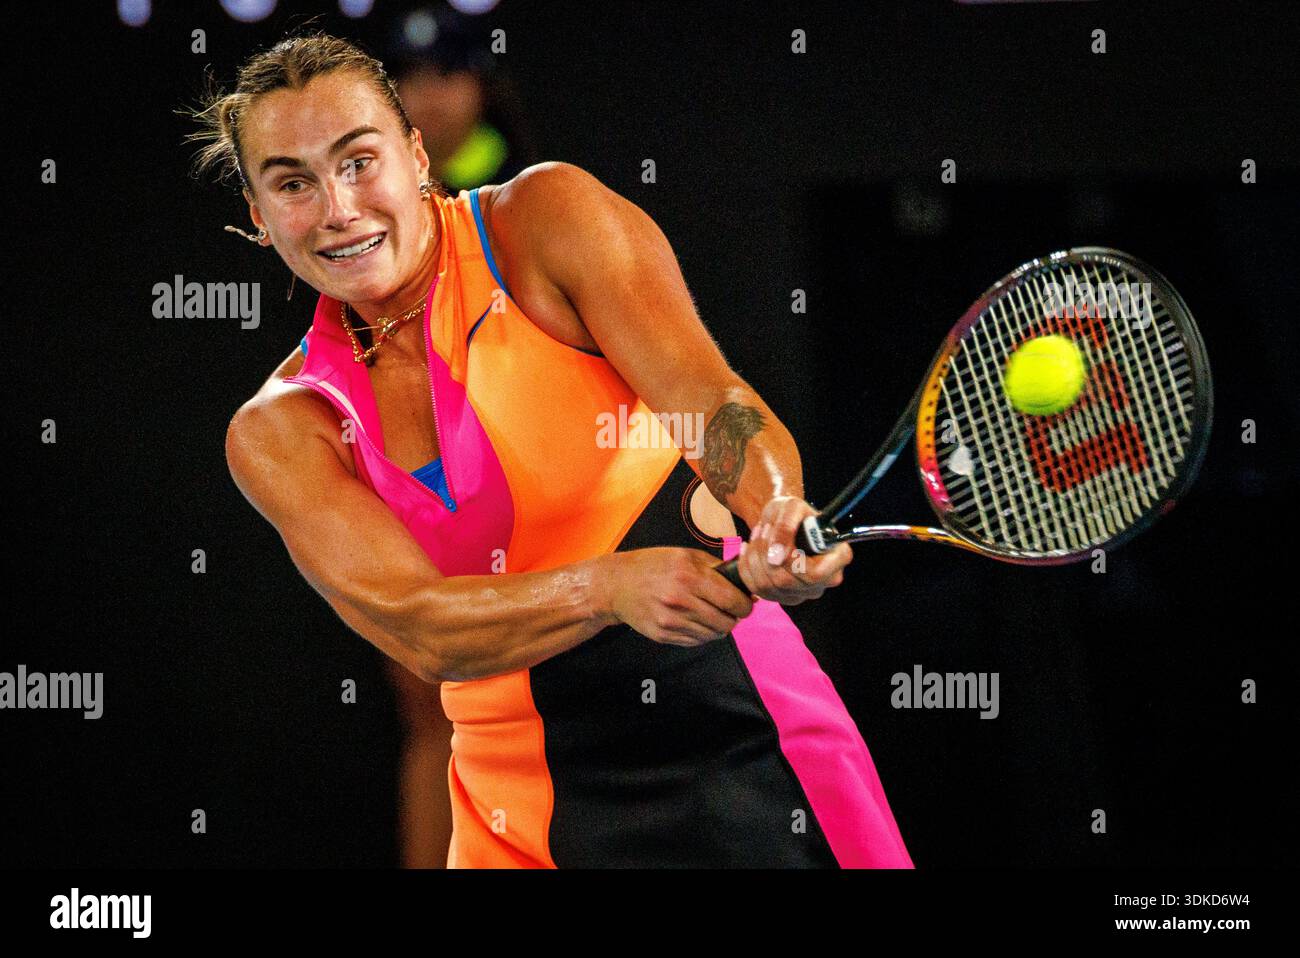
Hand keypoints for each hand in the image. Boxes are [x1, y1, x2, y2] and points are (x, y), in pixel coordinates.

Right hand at [604, 548, 754, 646]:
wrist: (617, 584)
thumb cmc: (653, 565)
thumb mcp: (685, 555)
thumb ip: (717, 569)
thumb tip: (746, 586)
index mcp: (689, 576)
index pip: (732, 600)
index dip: (745, 605)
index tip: (745, 603)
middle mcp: (680, 600)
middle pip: (726, 622)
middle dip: (734, 618)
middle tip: (730, 610)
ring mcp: (671, 621)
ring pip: (713, 635)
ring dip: (718, 627)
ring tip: (712, 615)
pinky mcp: (663, 635)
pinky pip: (696, 641)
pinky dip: (702, 634)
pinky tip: (696, 621)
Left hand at [738, 496, 851, 604]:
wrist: (782, 520)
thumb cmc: (792, 512)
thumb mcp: (791, 507)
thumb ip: (786, 526)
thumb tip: (776, 556)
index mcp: (838, 556)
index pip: (815, 574)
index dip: (791, 561)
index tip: (777, 538)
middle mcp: (826, 579)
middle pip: (787, 581)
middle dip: (766, 553)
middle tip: (763, 528)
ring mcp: (805, 592)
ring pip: (768, 585)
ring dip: (755, 556)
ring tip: (758, 534)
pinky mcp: (784, 597)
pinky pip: (757, 588)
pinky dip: (746, 566)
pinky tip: (750, 548)